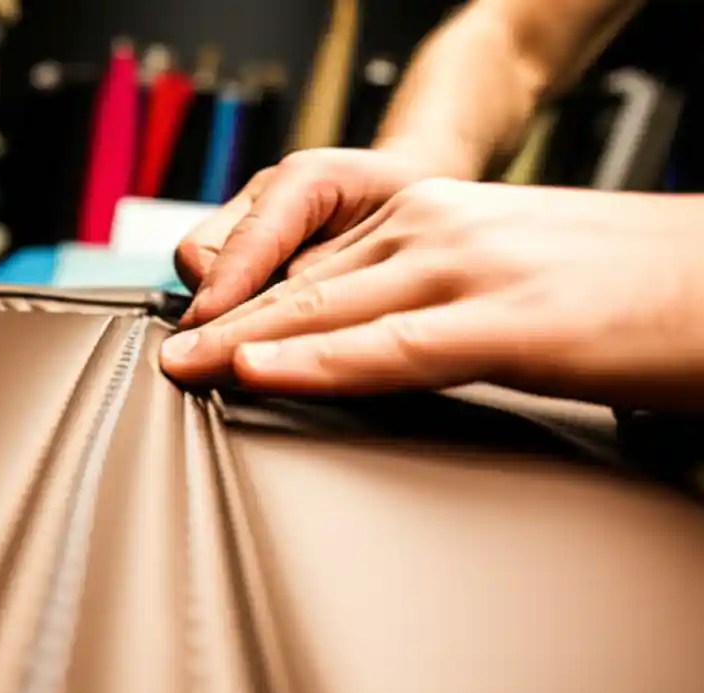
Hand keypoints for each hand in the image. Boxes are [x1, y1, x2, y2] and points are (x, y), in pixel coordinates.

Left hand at [161, 179, 703, 412]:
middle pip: (308, 288)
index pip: (318, 267)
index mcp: (437, 220)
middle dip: (228, 327)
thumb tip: (383, 338)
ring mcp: (471, 271)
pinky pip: (393, 345)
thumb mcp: (505, 273)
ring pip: (332, 311)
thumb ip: (435, 297)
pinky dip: (321, 360)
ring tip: (185, 371)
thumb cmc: (623, 282)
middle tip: (167, 361)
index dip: (248, 307)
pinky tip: (265, 372)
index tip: (199, 339)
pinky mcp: (511, 322)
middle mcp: (440, 232)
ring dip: (247, 344)